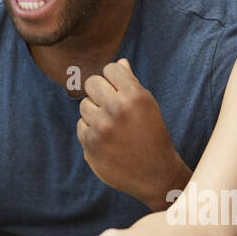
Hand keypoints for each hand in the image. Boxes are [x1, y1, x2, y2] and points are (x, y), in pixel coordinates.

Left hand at [77, 58, 185, 207]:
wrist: (155, 174)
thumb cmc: (153, 135)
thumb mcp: (148, 106)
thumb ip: (131, 82)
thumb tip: (120, 62)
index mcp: (134, 96)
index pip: (110, 69)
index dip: (114, 79)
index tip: (120, 90)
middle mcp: (116, 109)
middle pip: (92, 83)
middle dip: (100, 92)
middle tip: (112, 106)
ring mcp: (101, 127)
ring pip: (84, 105)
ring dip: (95, 113)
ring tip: (112, 126)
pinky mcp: (90, 144)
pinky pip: (81, 126)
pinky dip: (91, 131)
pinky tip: (107, 141)